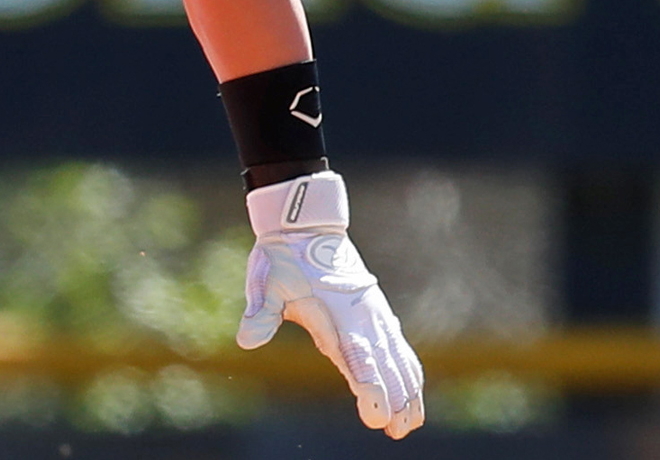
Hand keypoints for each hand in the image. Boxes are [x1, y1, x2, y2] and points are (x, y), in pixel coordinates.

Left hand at [237, 172, 424, 439]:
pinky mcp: (378, 316)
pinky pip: (401, 349)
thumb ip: (260, 313)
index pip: (358, 358)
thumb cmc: (283, 258)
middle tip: (396, 432)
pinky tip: (413, 396)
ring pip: (399, 360)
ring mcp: (374, 317)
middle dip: (393, 401)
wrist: (308, 227)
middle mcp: (363, 319)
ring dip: (407, 393)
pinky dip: (409, 373)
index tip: (376, 414)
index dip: (370, 387)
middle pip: (385, 366)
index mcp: (338, 316)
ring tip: (409, 425)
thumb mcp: (266, 283)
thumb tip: (246, 340)